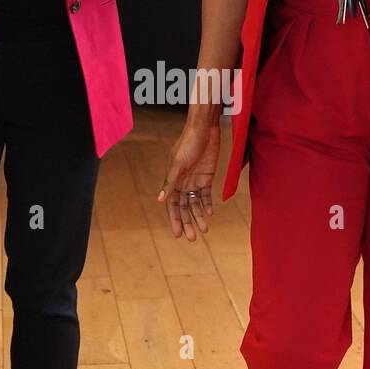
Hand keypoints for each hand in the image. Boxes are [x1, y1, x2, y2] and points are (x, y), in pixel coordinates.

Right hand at [157, 121, 220, 240]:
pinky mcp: (207, 177)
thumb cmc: (188, 143)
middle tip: (191, 238)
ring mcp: (195, 181)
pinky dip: (207, 204)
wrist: (204, 129)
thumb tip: (160, 200)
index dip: (174, 220)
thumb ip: (171, 182)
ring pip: (196, 204)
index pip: (172, 205)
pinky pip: (206, 195)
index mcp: (172, 181)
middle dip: (187, 222)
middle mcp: (182, 183)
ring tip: (204, 230)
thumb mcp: (178, 164)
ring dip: (199, 216)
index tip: (177, 234)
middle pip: (184, 207)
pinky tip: (209, 214)